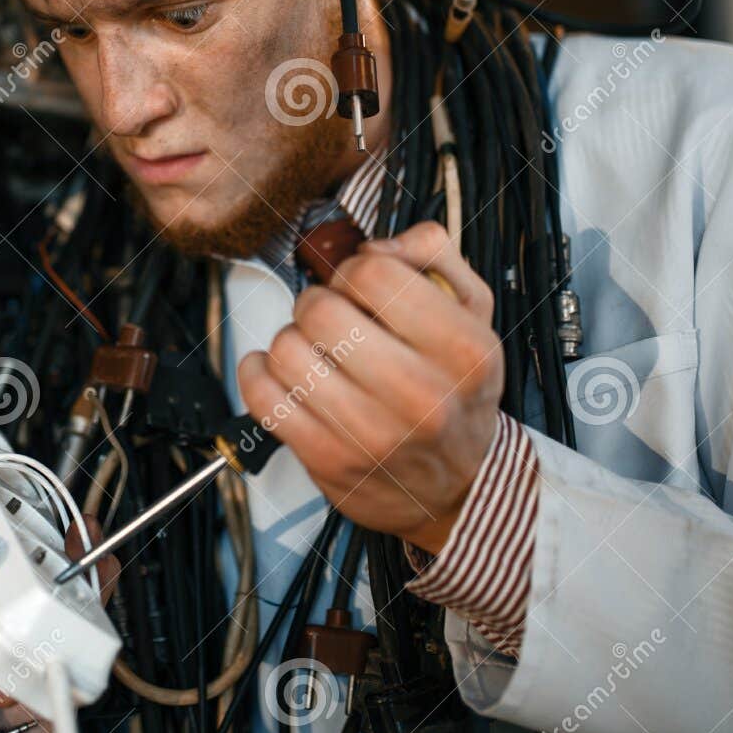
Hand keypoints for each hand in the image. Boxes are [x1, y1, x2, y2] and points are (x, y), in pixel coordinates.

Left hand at [236, 221, 502, 553]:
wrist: (458, 487)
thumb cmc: (456, 391)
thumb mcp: (473, 314)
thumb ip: (434, 256)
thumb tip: (377, 245)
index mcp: (463, 350)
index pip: (375, 274)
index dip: (355, 268)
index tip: (360, 286)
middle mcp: (423, 396)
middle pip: (321, 311)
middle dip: (317, 302)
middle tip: (332, 318)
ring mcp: (372, 435)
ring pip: (286, 350)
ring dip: (292, 340)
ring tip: (316, 352)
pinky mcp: (328, 460)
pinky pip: (262, 395)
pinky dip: (259, 372)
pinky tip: (283, 373)